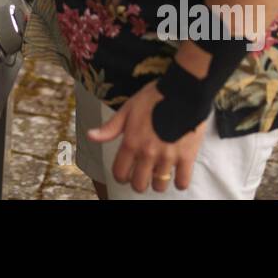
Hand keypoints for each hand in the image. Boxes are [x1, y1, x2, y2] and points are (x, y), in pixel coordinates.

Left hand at [87, 80, 208, 192]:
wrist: (183, 91)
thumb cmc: (154, 97)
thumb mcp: (127, 109)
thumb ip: (110, 127)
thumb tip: (91, 136)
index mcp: (131, 142)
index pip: (120, 173)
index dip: (121, 176)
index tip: (126, 173)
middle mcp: (147, 153)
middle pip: (139, 185)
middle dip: (138, 181)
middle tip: (143, 173)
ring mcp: (168, 156)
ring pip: (160, 185)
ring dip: (158, 181)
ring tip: (159, 171)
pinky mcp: (187, 157)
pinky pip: (182, 182)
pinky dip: (179, 182)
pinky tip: (176, 173)